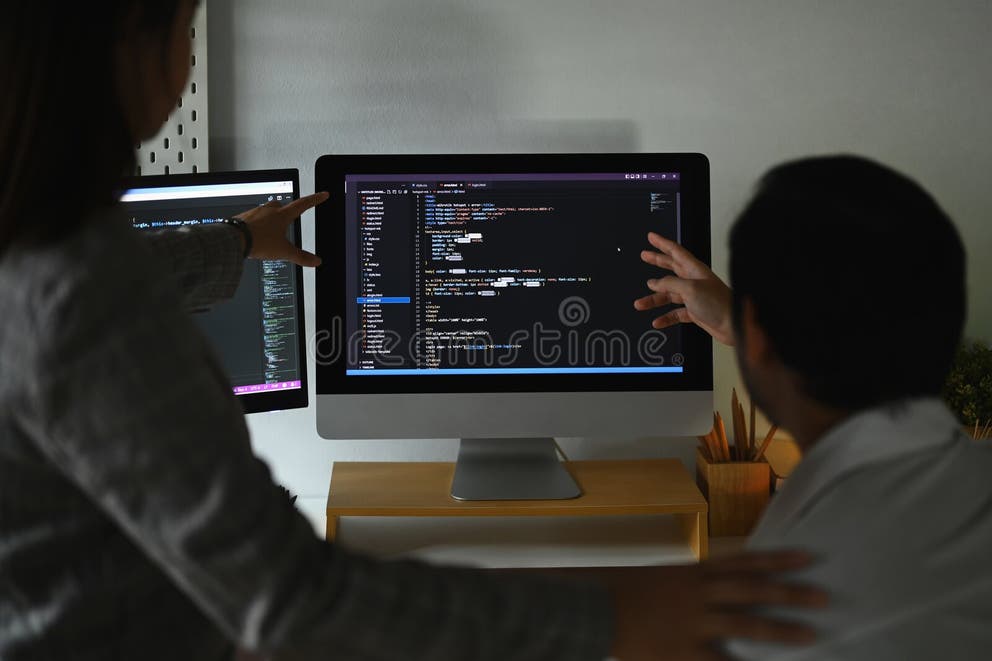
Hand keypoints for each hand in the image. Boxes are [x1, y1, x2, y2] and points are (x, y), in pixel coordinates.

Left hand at [235, 191, 329, 266]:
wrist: (233, 240)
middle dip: (287, 210)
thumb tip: (316, 261)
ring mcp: (255, 212)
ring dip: (271, 218)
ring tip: (270, 232)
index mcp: (282, 215)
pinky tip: (256, 234)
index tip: (322, 195)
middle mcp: (268, 210)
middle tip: (289, 218)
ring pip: (267, 211)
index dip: (315, 200)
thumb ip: (301, 257)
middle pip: (282, 205)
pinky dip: (257, 224)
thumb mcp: (283, 252)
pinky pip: (253, 217)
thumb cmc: (258, 241)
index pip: (303, 204)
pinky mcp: (244, 217)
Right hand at [609, 551, 826, 660]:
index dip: (777, 560)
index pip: (744, 562)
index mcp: (696, 573)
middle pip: (753, 590)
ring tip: (809, 634)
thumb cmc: (627, 592)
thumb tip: (724, 585)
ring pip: (745, 622)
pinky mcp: (684, 650)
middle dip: (789, 593)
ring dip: (779, 628)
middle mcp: (700, 593)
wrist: (596, 608)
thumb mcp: (664, 579)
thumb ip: (694, 584)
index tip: (807, 557)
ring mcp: (694, 622)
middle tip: (823, 596)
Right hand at [633, 232, 734, 345]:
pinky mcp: (695, 311)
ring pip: (669, 295)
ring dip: (654, 299)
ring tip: (640, 303)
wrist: (733, 324)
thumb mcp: (690, 288)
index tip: (651, 236)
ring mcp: (694, 296)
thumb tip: (655, 283)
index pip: (675, 251)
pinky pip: (675, 313)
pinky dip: (666, 317)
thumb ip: (670, 283)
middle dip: (656, 261)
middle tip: (644, 255)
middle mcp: (693, 280)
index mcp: (694, 269)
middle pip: (670, 268)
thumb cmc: (719, 303)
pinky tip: (658, 321)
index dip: (661, 243)